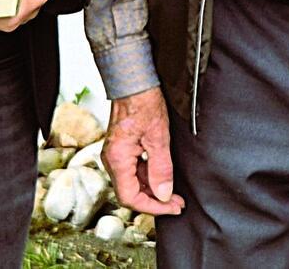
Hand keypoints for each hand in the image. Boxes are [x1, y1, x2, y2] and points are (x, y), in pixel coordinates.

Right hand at [104, 87, 184, 215]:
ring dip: (152, 191)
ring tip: (174, 194)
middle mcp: (111, 160)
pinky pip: (132, 171)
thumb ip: (161, 169)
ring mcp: (115, 155)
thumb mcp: (159, 137)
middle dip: (155, 201)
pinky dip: (148, 178)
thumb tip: (164, 195)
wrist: (134, 81)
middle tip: (177, 204)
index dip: (153, 207)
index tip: (172, 207)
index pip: (130, 197)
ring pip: (132, 183)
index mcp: (117, 159)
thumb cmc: (144, 103)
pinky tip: (163, 179)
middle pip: (130, 193)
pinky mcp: (121, 150)